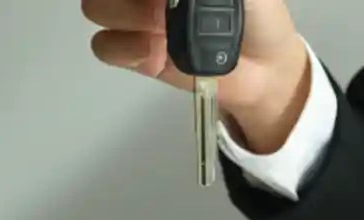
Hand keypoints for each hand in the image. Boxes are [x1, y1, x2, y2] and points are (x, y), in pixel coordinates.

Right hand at [83, 0, 310, 152]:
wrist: (267, 69)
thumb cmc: (256, 16)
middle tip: (164, 6)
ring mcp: (138, 20)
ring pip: (96, 8)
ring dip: (126, 14)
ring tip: (163, 26)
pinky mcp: (139, 56)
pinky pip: (105, 46)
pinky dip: (126, 47)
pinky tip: (156, 51)